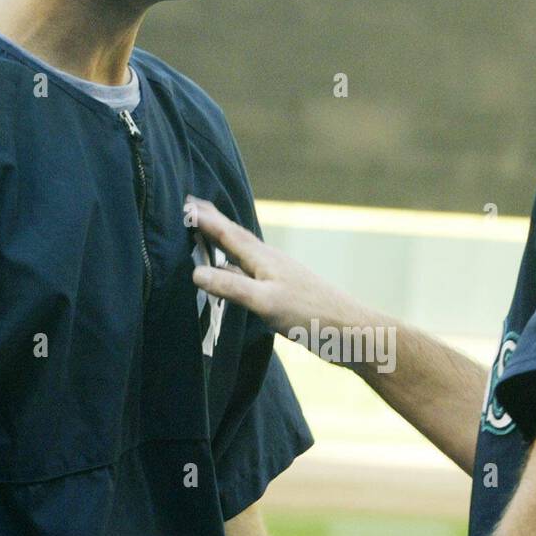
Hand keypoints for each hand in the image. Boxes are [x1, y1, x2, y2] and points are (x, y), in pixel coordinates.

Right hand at [186, 196, 357, 337]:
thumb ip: (232, 287)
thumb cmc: (310, 315)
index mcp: (263, 259)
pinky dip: (236, 265)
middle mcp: (270, 261)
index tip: (184, 203)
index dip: (206, 220)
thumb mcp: (266, 302)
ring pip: (244, 253)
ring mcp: (278, 276)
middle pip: (236, 237)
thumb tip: (196, 273)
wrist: (350, 331)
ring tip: (209, 234)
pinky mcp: (284, 292)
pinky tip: (237, 272)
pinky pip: (251, 271)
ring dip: (225, 241)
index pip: (228, 234)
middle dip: (214, 222)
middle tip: (194, 206)